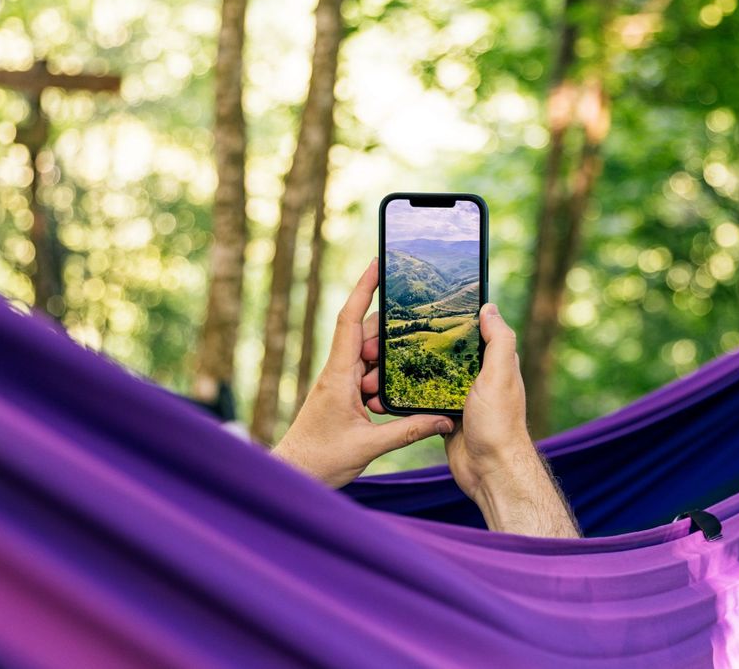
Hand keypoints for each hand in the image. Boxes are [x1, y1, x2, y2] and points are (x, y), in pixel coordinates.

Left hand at [272, 258, 453, 487]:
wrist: (295, 475)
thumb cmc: (320, 459)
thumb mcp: (369, 446)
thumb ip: (408, 431)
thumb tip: (443, 421)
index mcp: (338, 375)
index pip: (350, 320)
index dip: (363, 289)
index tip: (376, 264)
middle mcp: (337, 373)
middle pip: (366, 335)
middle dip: (389, 331)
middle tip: (416, 327)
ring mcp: (340, 385)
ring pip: (369, 358)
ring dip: (387, 362)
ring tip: (404, 371)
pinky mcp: (344, 397)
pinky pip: (367, 377)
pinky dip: (383, 380)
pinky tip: (395, 393)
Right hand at [359, 300, 578, 536]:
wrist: (489, 470)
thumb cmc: (499, 423)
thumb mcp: (500, 375)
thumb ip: (498, 341)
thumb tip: (489, 307)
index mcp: (494, 363)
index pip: (473, 331)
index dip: (453, 318)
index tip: (425, 305)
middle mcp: (478, 378)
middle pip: (446, 352)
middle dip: (422, 342)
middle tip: (390, 333)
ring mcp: (461, 398)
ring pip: (432, 374)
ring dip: (410, 369)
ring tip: (382, 359)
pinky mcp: (446, 417)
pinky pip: (424, 399)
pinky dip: (408, 394)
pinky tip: (388, 388)